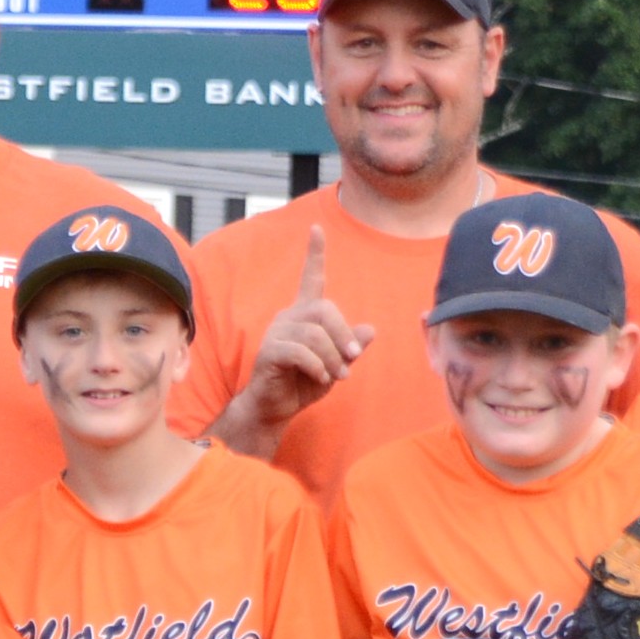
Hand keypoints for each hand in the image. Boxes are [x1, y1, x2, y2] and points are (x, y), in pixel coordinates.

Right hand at [227, 228, 370, 440]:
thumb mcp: (335, 365)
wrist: (274, 409)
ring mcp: (276, 333)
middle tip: (352, 359)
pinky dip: (317, 366)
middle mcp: (288, 317)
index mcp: (304, 315)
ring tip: (337, 375)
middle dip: (343, 334)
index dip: (314, 254)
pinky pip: (299, 351)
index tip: (316, 229)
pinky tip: (321, 378)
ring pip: (313, 333)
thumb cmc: (303, 383)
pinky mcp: (268, 352)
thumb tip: (371, 330)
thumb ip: (350, 347)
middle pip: (323, 309)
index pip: (311, 278)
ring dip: (332, 357)